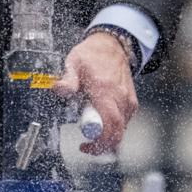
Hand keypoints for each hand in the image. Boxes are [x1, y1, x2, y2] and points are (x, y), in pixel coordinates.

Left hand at [54, 31, 138, 154]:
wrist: (112, 45)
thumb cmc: (92, 55)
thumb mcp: (74, 63)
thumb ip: (67, 79)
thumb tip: (59, 90)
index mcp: (106, 91)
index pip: (110, 126)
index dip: (99, 143)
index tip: (84, 146)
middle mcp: (121, 98)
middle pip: (117, 134)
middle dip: (101, 145)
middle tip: (86, 145)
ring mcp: (129, 101)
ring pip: (121, 130)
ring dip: (106, 135)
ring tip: (90, 126)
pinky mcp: (132, 103)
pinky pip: (124, 123)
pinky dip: (113, 127)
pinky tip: (100, 120)